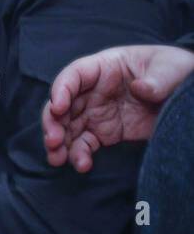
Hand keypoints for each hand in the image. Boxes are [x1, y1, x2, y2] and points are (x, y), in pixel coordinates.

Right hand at [42, 44, 193, 172]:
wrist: (184, 93)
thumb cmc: (172, 69)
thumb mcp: (170, 68)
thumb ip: (156, 80)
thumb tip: (141, 89)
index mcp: (103, 67)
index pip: (73, 76)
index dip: (60, 90)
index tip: (58, 108)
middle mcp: (92, 91)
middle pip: (62, 104)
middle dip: (52, 123)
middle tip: (53, 140)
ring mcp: (96, 113)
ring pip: (67, 127)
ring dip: (58, 143)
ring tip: (57, 159)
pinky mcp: (105, 133)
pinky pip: (85, 144)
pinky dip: (79, 154)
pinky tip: (82, 165)